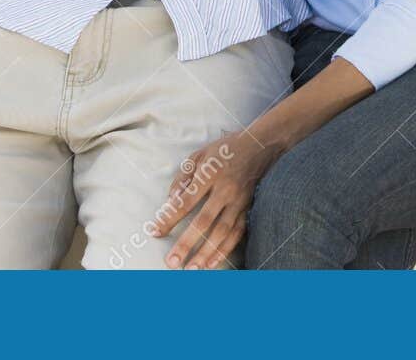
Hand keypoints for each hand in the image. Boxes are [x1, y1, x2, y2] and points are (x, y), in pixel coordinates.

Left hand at [152, 130, 280, 268]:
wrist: (261, 146)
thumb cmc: (225, 150)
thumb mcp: (199, 155)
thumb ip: (183, 177)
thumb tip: (171, 201)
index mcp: (210, 174)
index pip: (186, 201)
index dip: (169, 218)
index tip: (154, 231)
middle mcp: (225, 190)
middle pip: (204, 221)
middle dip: (187, 243)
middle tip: (172, 262)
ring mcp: (239, 202)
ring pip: (222, 232)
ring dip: (206, 253)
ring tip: (191, 269)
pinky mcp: (248, 209)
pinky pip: (237, 234)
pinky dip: (225, 250)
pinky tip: (212, 263)